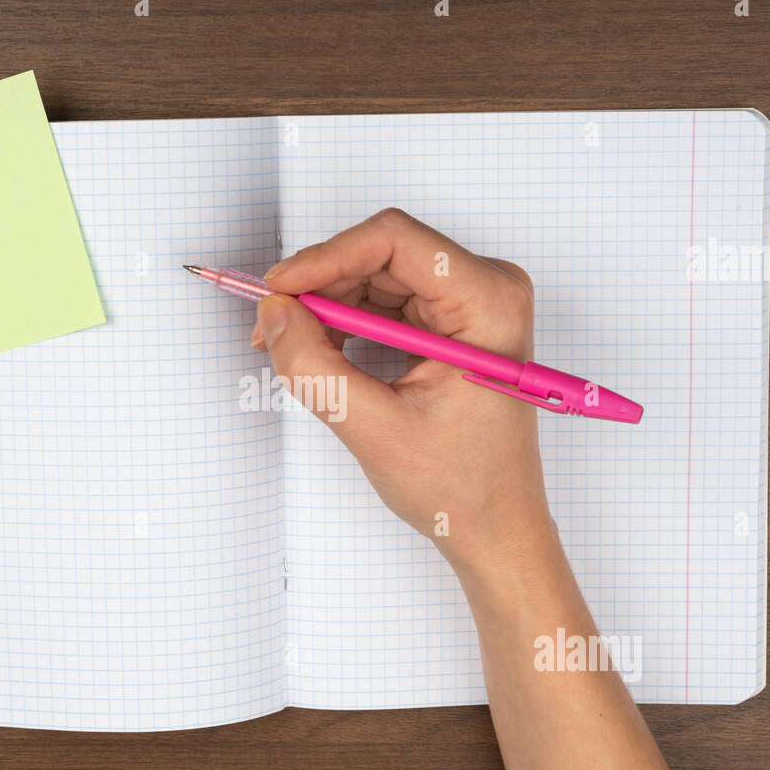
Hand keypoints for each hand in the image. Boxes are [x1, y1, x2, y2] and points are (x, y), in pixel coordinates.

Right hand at [253, 208, 553, 576]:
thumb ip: (315, 368)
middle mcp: (488, 290)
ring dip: (328, 306)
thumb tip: (274, 315)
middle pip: (382, 254)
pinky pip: (386, 300)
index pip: (394, 241)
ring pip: (377, 275)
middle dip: (320, 286)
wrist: (497, 528)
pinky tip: (325, 353)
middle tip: (272, 327)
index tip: (278, 289)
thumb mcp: (375, 429)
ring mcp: (471, 305)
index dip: (326, 257)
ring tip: (296, 349)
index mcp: (489, 304)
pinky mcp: (452, 323)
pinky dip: (346, 322)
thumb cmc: (464, 488)